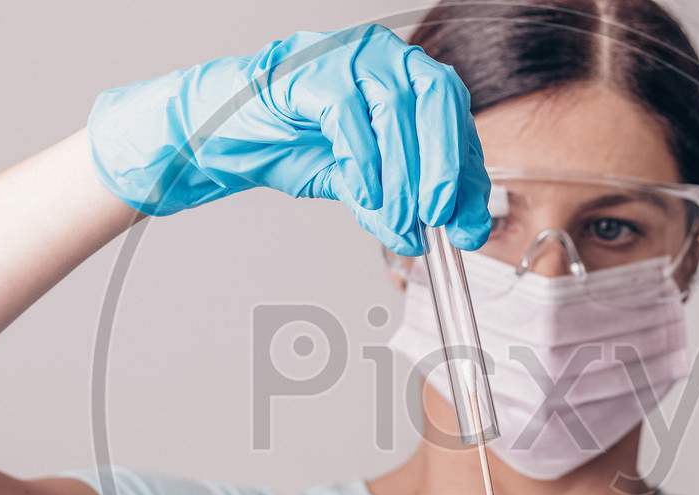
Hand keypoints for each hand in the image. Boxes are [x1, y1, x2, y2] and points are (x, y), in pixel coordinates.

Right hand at [86, 24, 491, 255]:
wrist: (229, 140)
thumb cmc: (298, 148)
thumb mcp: (369, 185)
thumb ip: (413, 201)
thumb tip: (461, 233)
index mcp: (409, 78)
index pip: (456, 120)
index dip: (468, 175)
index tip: (469, 226)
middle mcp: (387, 57)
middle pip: (438, 100)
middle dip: (444, 166)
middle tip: (439, 217)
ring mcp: (348, 56)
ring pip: (395, 108)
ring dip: (402, 174)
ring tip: (397, 221)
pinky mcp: (311, 69)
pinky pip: (347, 114)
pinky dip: (363, 161)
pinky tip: (364, 195)